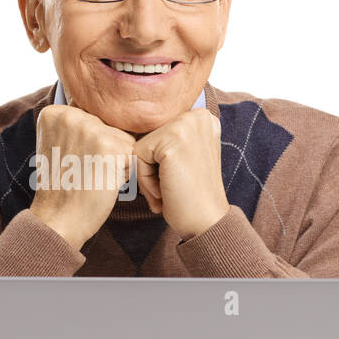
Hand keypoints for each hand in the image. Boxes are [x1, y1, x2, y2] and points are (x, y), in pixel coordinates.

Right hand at [28, 104, 136, 250]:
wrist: (58, 219)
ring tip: (93, 176)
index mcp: (55, 113)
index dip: (91, 144)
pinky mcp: (109, 146)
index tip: (72, 161)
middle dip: (106, 151)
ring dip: (117, 161)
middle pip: (110, 127)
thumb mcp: (59, 147)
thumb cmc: (63, 188)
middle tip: (83, 171)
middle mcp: (70, 115)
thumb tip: (113, 115)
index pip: (94, 118)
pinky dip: (125, 172)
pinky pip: (132, 154)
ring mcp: (89, 129)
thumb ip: (77, 126)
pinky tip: (104, 182)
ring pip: (124, 139)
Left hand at [131, 108, 229, 240]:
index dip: (159, 162)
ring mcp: (186, 125)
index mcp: (202, 118)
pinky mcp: (172, 140)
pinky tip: (165, 192)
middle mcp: (197, 116)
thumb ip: (169, 140)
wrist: (207, 223)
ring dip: (147, 176)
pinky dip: (145, 181)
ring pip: (141, 148)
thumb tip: (132, 127)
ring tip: (168, 191)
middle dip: (152, 169)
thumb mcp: (186, 157)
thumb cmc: (192, 196)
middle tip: (170, 189)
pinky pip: (137, 156)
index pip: (157, 133)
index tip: (175, 181)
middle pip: (148, 139)